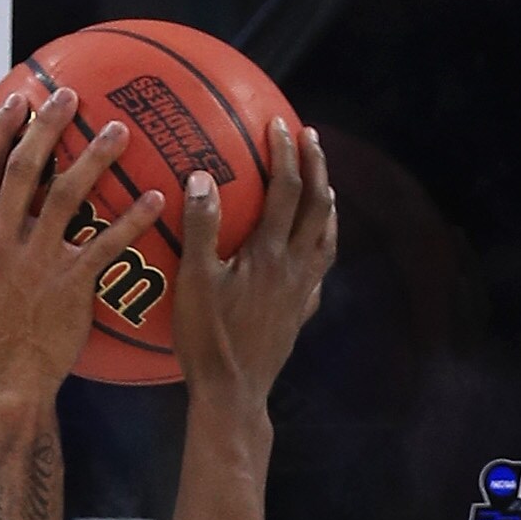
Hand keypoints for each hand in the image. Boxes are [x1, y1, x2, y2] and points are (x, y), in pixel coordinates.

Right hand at [0, 89, 164, 402]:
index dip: (0, 130)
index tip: (18, 100)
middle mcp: (4, 243)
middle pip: (25, 171)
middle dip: (48, 127)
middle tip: (72, 96)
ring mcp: (38, 264)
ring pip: (67, 197)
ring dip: (95, 159)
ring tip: (120, 131)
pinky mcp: (71, 288)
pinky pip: (106, 246)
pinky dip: (131, 221)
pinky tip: (155, 199)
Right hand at [171, 115, 337, 407]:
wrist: (233, 396)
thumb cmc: (207, 342)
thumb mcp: (194, 283)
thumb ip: (200, 228)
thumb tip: (202, 177)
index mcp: (269, 254)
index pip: (285, 189)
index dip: (284, 152)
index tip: (279, 123)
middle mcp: (294, 268)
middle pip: (316, 206)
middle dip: (316, 166)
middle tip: (311, 138)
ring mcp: (302, 293)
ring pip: (326, 238)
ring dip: (326, 204)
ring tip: (324, 185)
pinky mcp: (300, 316)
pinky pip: (320, 273)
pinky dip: (321, 248)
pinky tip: (314, 248)